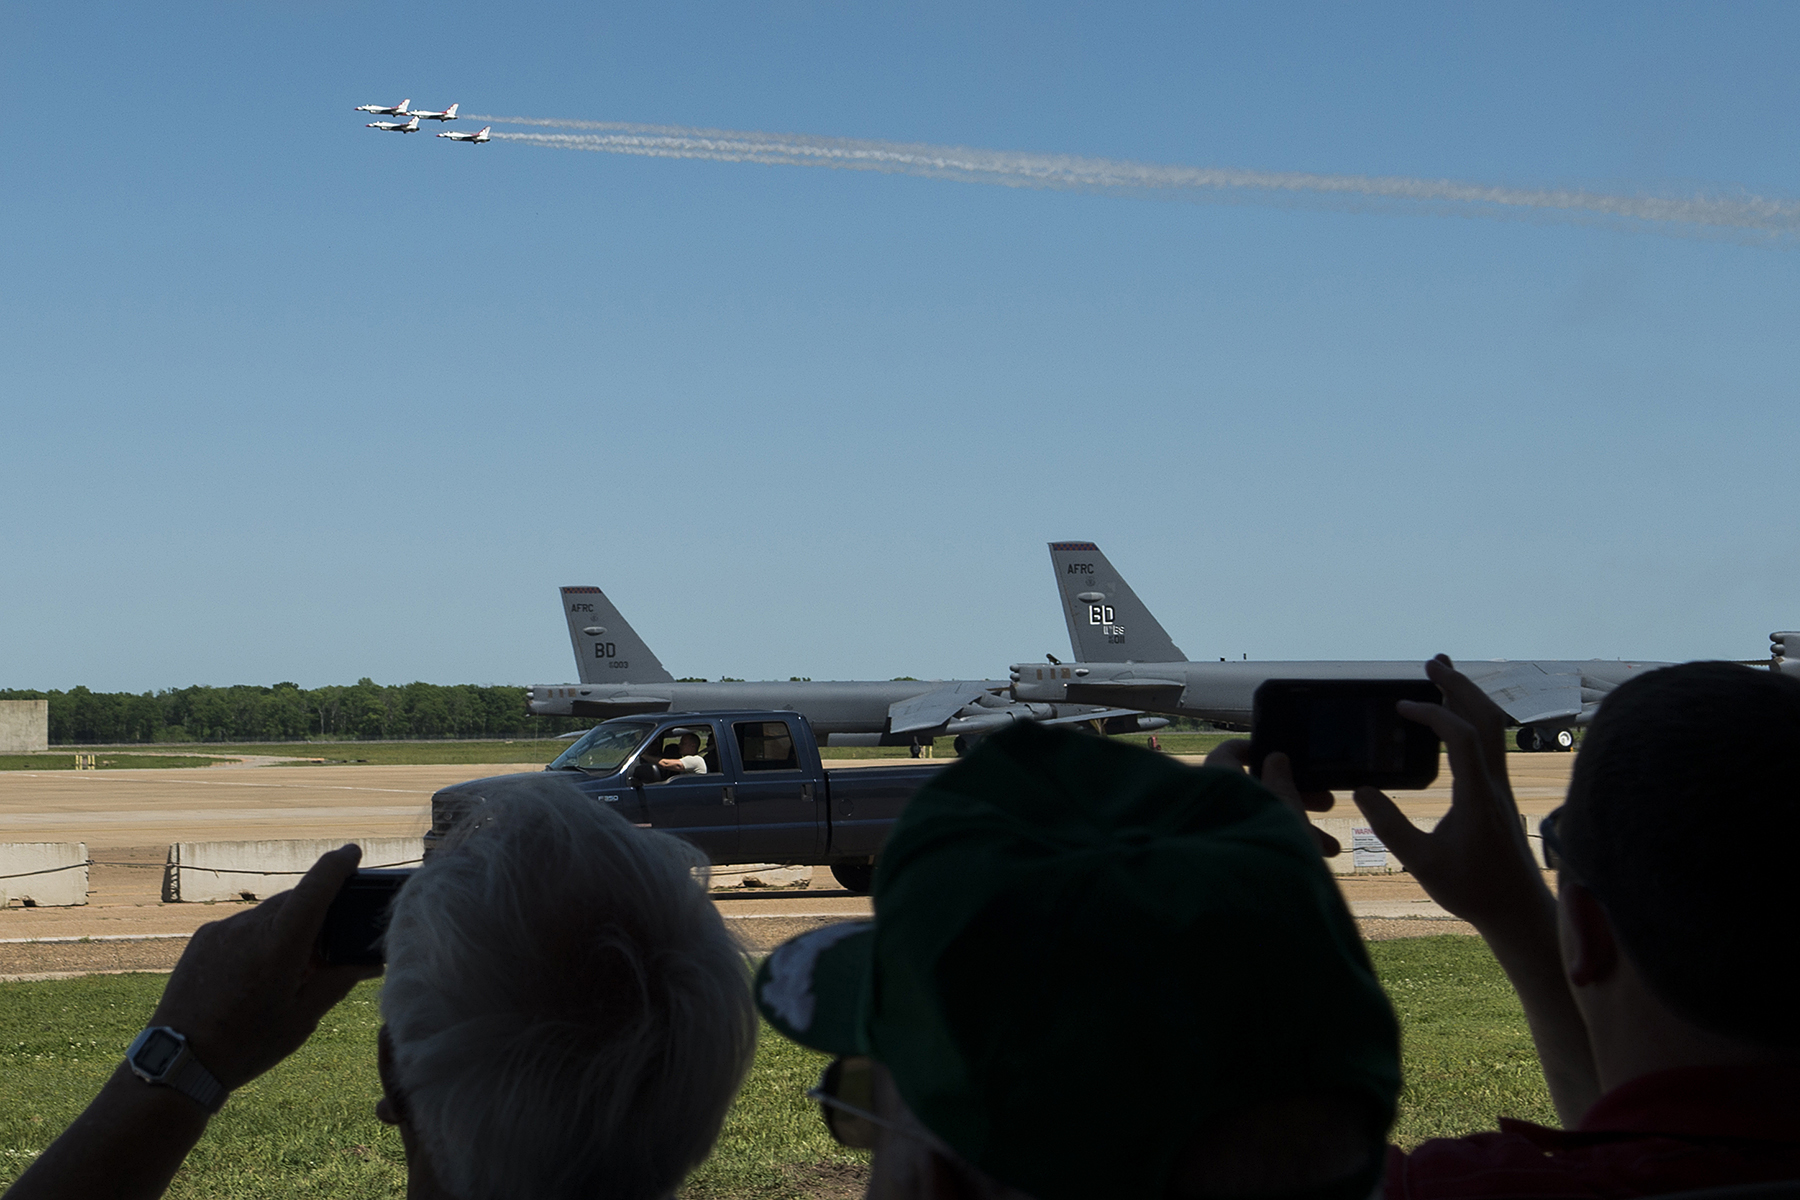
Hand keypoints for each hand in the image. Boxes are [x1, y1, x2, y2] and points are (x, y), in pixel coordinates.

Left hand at [150, 845, 381, 1091]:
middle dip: (316, 914)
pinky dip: (258, 938)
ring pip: (268, 915)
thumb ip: (340, 980)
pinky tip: (254, 974)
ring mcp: (222, 929)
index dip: (338, 864)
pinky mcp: (203, 938)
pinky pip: (242, 926)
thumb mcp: (304, 1017)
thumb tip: (372, 960)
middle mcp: (250, 926)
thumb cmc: (247, 1044)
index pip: (317, 886)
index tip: (353, 852)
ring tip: (285, 971)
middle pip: (295, 901)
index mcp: (281, 944)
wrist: (178, 1062)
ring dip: (285, 930)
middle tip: (326, 948)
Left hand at [1205, 741, 1340, 856]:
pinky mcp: (1228, 862)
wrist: (1247, 910)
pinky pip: (1257, 846)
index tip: (1282, 753)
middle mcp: (1213, 809)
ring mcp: (1219, 837)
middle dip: (1296, 796)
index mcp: (1220, 786)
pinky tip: (1314, 862)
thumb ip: (1281, 782)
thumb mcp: (1285, 809)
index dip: (1254, 751)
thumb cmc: (1267, 851)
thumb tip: (1276, 757)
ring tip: (1331, 848)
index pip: (1227, 755)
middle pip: (1254, 791)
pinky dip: (1282, 848)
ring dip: (1298, 828)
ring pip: (1261, 822)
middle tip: (1327, 802)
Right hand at [1350, 655, 1549, 927]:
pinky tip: (1454, 719)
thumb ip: (1390, 826)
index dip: (1433, 715)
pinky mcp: (1498, 794)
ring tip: (1443, 676)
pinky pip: (1491, 743)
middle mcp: (1494, 784)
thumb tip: (1361, 791)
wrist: (1517, 910)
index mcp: (1477, 796)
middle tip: (1432, 663)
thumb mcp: (1422, 863)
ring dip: (1469, 697)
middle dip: (1459, 686)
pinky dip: (1471, 719)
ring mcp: (1500, 787)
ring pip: (1494, 728)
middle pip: (1487, 719)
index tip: (1401, 706)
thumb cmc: (1472, 890)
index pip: (1463, 737)